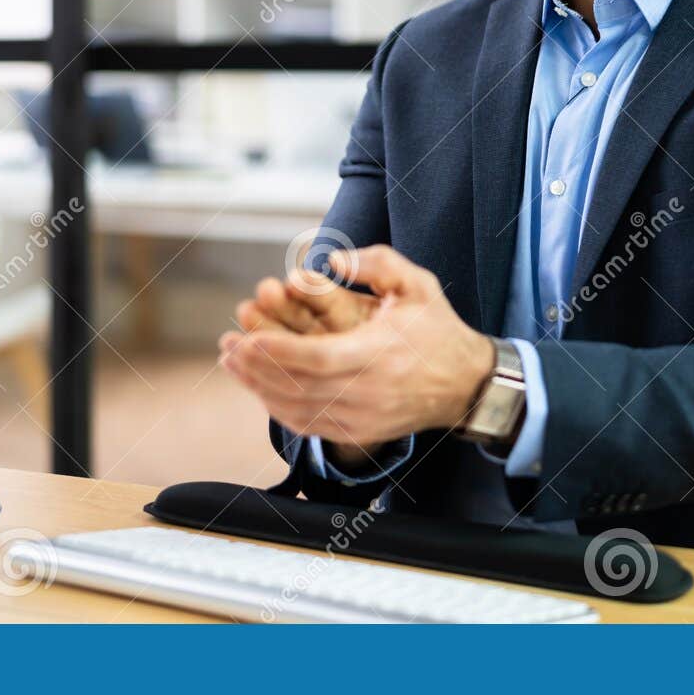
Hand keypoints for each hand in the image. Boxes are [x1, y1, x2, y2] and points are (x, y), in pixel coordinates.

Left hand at [219, 245, 494, 449]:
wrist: (466, 384)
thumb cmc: (437, 329)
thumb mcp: (417, 285)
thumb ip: (377, 264)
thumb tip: (333, 261)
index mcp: (379, 355)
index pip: (318, 359)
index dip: (278, 353)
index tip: (247, 340)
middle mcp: (368, 392)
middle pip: (299, 387)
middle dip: (257, 369)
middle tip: (227, 347)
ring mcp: (362, 418)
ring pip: (298, 410)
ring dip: (259, 389)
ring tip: (232, 365)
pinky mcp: (358, 433)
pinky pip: (309, 426)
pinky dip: (279, 408)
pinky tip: (260, 388)